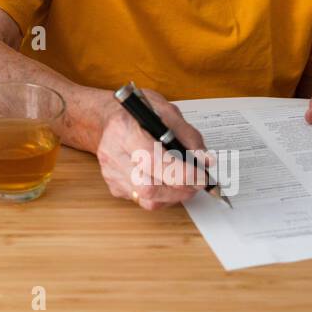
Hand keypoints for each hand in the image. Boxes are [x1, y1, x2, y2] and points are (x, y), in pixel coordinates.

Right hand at [96, 87, 211, 209]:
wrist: (107, 117)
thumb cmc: (135, 113)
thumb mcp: (165, 111)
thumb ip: (187, 135)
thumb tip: (204, 161)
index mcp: (124, 130)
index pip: (153, 160)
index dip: (182, 173)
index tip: (201, 175)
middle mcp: (113, 154)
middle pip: (148, 188)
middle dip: (180, 190)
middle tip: (197, 182)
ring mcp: (111, 172)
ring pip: (147, 200)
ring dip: (173, 196)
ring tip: (184, 182)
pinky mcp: (114, 186)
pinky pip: (143, 201)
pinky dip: (161, 196)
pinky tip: (166, 181)